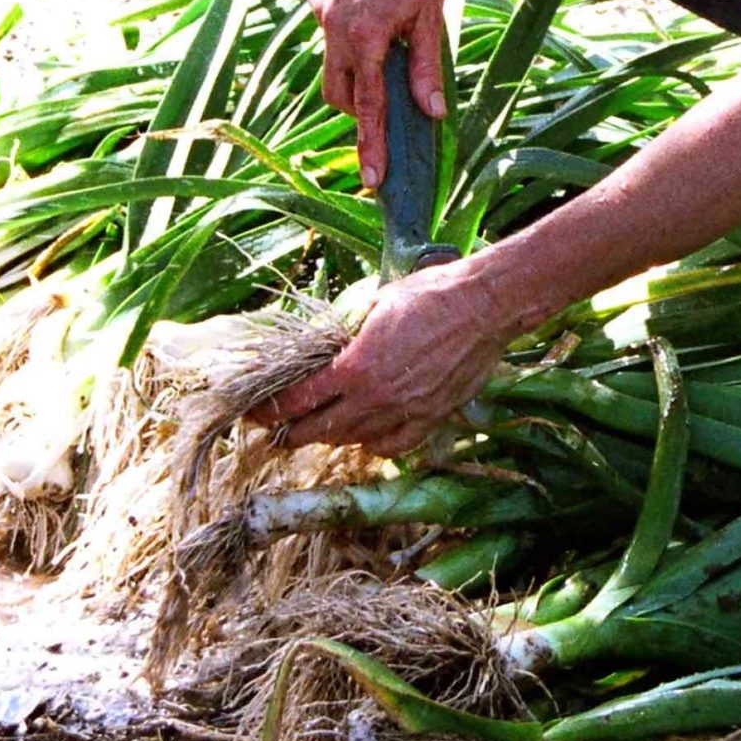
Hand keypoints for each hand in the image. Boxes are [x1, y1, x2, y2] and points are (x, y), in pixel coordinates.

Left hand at [247, 263, 509, 454]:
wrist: (482, 306)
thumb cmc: (430, 295)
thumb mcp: (374, 304)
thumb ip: (346, 332)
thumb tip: (325, 345)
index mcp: (354, 367)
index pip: (301, 399)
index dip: (274, 410)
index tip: (257, 414)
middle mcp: (376, 397)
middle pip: (322, 428)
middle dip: (293, 433)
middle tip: (276, 435)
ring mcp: (404, 412)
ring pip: (355, 438)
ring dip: (330, 437)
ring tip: (316, 434)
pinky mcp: (431, 417)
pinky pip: (393, 445)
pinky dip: (374, 445)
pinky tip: (366, 439)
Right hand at [310, 0, 446, 185]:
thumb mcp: (431, 13)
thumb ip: (426, 66)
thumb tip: (432, 114)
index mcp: (365, 36)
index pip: (367, 106)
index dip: (371, 144)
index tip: (373, 179)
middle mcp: (333, 27)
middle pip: (338, 93)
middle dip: (359, 112)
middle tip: (387, 113)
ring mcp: (320, 10)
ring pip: (330, 65)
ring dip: (354, 76)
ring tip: (386, 57)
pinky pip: (329, 33)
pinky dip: (349, 42)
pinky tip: (374, 17)